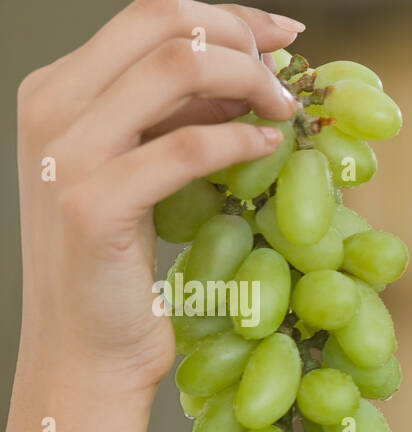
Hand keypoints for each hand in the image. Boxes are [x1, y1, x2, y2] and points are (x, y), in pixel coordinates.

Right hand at [15, 0, 304, 396]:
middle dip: (241, 37)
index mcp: (58, 90)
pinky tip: (272, 150)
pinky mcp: (94, 204)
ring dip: (250, 81)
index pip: (148, 16)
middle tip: (291, 75)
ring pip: (176, 68)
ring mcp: (67, 153)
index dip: (226, 17)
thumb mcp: (144, 172)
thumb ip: (175, 117)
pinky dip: (242, 141)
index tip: (283, 36)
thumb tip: (246, 71)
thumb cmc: (120, 266)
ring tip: (288, 113)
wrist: (87, 350)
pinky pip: (187, 148)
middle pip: (161, 23)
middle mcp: (52, 107)